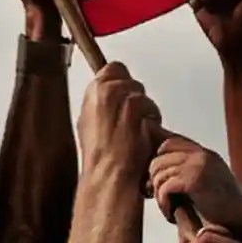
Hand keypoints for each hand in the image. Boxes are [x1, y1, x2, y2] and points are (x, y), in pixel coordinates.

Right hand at [77, 63, 161, 180]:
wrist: (108, 174)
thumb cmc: (102, 158)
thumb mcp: (91, 125)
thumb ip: (103, 105)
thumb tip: (114, 100)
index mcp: (91, 93)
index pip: (113, 68)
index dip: (123, 84)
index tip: (126, 98)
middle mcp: (103, 90)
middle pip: (131, 80)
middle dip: (135, 99)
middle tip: (131, 123)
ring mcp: (118, 95)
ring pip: (142, 94)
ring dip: (145, 112)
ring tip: (135, 133)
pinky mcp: (134, 105)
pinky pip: (150, 107)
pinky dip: (151, 121)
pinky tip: (142, 136)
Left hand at [150, 136, 241, 228]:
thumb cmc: (225, 204)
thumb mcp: (207, 179)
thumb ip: (189, 171)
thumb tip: (155, 174)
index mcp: (203, 153)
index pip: (168, 143)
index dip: (158, 161)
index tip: (158, 182)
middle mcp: (200, 155)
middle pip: (159, 159)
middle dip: (154, 181)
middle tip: (160, 198)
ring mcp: (197, 166)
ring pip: (159, 174)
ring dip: (158, 195)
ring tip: (168, 208)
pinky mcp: (193, 181)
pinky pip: (165, 188)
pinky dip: (163, 204)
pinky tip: (171, 214)